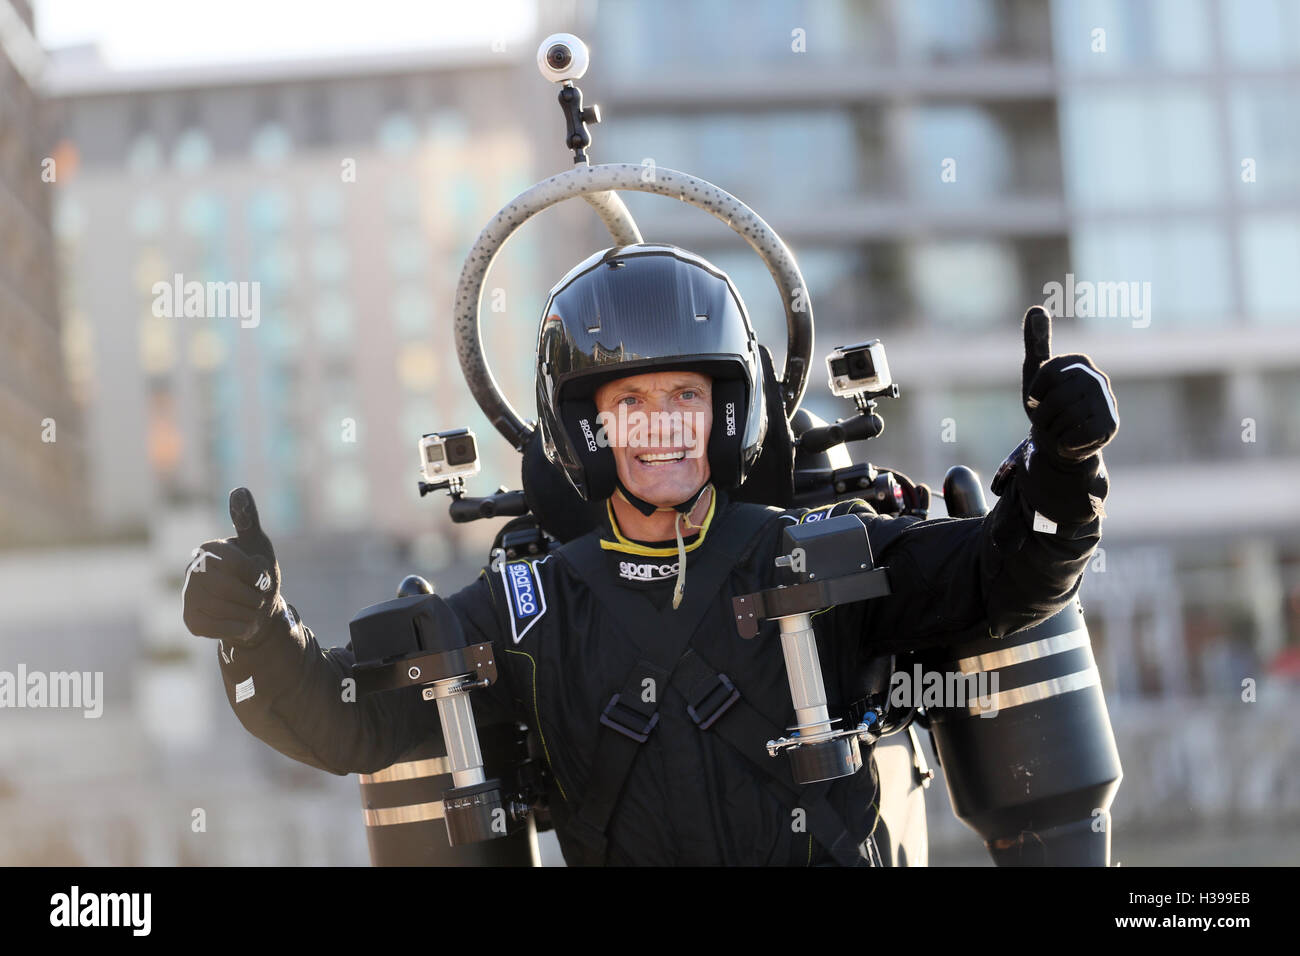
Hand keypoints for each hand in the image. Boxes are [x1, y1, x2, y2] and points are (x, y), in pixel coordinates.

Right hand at [182, 488, 287, 647]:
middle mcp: (193, 570)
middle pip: (226, 588)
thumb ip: (247, 520)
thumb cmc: (258, 574)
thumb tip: (239, 490)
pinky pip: (218, 627)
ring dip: (249, 612)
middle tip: (260, 598)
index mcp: (209, 549)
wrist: (257, 609)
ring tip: (253, 609)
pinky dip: (239, 627)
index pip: (233, 562)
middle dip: (252, 596)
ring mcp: (189, 596)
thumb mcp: (257, 545)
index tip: (264, 580)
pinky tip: (243, 622)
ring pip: (222, 609)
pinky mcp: (191, 620)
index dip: (255, 574)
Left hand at [1021, 306, 1118, 466]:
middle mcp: (1097, 378)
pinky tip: (1069, 441)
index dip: (1036, 392)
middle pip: (1057, 398)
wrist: (1060, 441)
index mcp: (1079, 362)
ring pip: (1066, 418)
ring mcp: (1107, 402)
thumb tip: (1037, 308)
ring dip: (1053, 429)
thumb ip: (1037, 342)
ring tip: (1058, 428)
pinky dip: (1065, 442)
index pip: (1048, 373)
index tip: (1037, 398)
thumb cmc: (1047, 405)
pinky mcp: (1110, 426)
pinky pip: (1077, 434)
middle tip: (1046, 418)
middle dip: (1043, 414)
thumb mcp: (1036, 373)